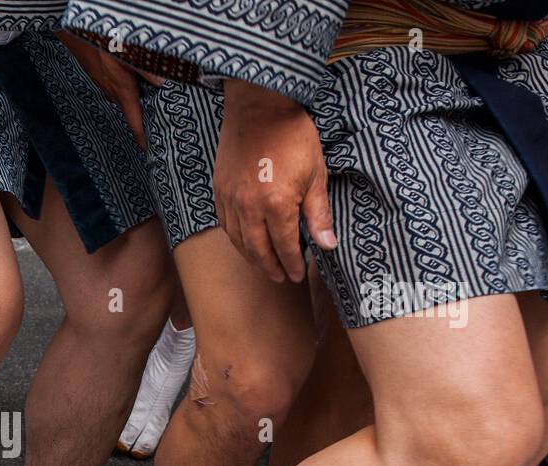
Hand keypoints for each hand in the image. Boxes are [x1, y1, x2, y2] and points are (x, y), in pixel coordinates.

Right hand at [59, 33, 146, 149]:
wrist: (77, 36)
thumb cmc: (103, 44)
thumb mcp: (129, 54)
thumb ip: (147, 69)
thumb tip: (163, 83)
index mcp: (124, 91)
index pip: (134, 122)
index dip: (141, 138)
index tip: (148, 151)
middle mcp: (114, 93)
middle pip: (132, 113)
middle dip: (142, 122)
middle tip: (157, 130)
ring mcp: (106, 86)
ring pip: (124, 100)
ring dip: (135, 105)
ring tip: (149, 109)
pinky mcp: (102, 77)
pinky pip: (117, 90)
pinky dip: (127, 93)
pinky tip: (133, 84)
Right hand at [212, 80, 334, 282]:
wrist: (259, 106)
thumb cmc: (292, 135)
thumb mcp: (316, 174)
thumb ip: (319, 214)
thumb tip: (328, 245)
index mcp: (278, 205)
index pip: (285, 247)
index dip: (293, 264)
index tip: (298, 275)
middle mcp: (250, 208)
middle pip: (258, 251)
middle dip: (271, 268)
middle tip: (282, 278)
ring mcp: (231, 200)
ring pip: (238, 241)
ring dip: (252, 257)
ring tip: (264, 265)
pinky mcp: (220, 190)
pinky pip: (225, 224)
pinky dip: (236, 238)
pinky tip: (245, 242)